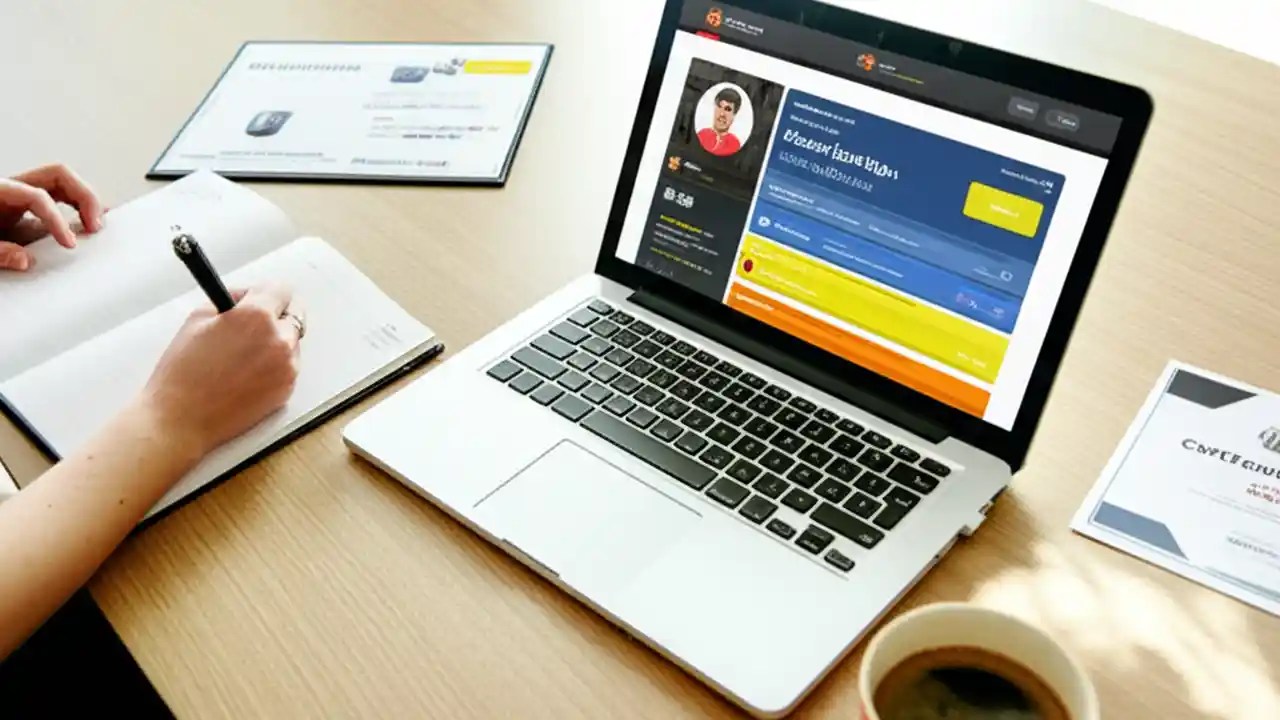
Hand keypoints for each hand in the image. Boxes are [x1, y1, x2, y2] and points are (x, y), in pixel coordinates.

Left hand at [0, 164, 105, 271]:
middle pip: (59, 175)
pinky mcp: (26, 214)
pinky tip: (89, 226)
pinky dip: (78, 211)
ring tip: (97, 227)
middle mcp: (11, 189)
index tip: (69, 244)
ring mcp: (20, 199)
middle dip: (84, 197)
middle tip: (95, 226)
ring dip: (86, 201)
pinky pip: (60, 202)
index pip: (37, 196)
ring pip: (64, 185)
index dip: (57, 219)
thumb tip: (25, 259)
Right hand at [139, 283, 304, 458]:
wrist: (181, 419)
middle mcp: (279, 340)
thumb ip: (229, 300)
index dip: (265, 293)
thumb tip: (244, 296)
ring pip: (292, 342)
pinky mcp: (287, 390)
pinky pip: (288, 366)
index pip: (281, 289)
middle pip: (294, 314)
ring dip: (275, 341)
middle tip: (250, 325)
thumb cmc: (182, 373)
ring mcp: (287, 367)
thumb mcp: (197, 319)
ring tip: (241, 355)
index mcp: (256, 317)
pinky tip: (246, 374)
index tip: (257, 298)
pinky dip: (274, 365)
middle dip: (274, 315)